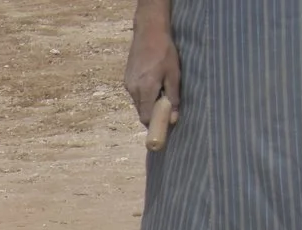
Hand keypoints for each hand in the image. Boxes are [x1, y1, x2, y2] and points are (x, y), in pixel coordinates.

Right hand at [124, 0, 177, 123]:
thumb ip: (173, 98)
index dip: (154, 124)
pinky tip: (152, 82)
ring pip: (138, 103)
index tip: (163, 125)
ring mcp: (128, 85)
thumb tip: (174, 119)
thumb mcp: (174, 74)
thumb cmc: (165, 52)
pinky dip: (144, 94)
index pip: (146, 117)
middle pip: (141, 111)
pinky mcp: (126, 79)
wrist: (148, 32)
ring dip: (148, 102)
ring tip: (160, 90)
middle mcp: (134, 90)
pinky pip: (135, 94)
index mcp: (146, 90)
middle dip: (152, 113)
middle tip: (166, 107)